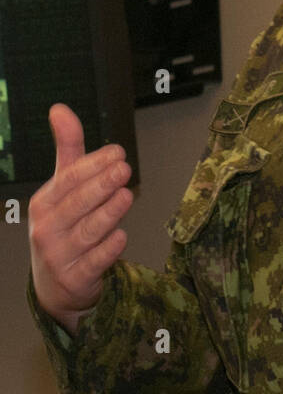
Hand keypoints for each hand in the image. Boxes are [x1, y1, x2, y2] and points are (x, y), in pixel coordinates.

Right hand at [27, 104, 132, 335]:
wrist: (56, 284)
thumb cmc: (63, 226)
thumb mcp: (63, 188)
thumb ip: (67, 150)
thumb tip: (59, 108)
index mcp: (44, 202)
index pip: (68, 179)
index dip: (93, 165)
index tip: (118, 152)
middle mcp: (47, 228)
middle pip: (77, 203)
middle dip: (101, 185)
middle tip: (124, 169)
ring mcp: (59, 255)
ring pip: (87, 231)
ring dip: (108, 213)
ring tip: (127, 196)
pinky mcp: (75, 278)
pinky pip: (94, 262)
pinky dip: (107, 249)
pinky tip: (120, 236)